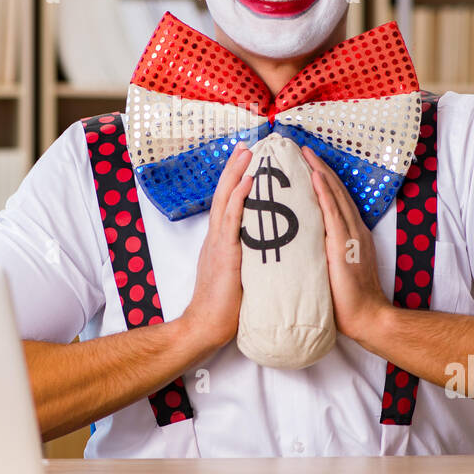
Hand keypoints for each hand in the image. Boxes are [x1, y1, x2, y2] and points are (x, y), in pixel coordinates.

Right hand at [179, 141, 254, 357]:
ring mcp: (219, 243)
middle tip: (247, 145)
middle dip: (235, 169)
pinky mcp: (224, 253)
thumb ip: (248, 258)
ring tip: (248, 153)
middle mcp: (217, 237)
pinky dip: (239, 197)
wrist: (206, 327)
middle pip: (224, 194)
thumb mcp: (239, 274)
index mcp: (222, 242)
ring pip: (226, 200)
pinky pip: (232, 219)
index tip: (247, 161)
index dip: (236, 182)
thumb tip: (267, 250)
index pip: (228, 204)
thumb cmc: (226, 307)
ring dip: (237, 174)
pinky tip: (248, 182)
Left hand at [301, 145, 391, 343]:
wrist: (367, 317)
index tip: (308, 163)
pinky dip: (325, 192)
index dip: (322, 180)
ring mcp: (351, 235)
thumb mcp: (333, 269)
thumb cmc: (347, 301)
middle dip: (319, 168)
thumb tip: (303, 246)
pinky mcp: (344, 244)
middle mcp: (353, 229)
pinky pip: (333, 212)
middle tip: (302, 148)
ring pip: (334, 195)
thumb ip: (323, 253)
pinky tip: (315, 176)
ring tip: (305, 153)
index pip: (336, 200)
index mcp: (351, 235)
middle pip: (335, 191)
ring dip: (319, 172)